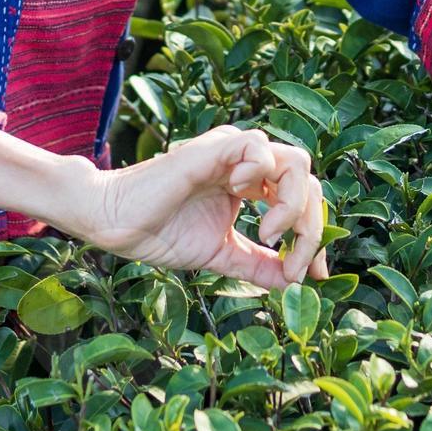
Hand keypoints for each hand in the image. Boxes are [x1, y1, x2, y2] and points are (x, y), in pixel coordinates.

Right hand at [74, 124, 329, 290]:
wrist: (117, 224)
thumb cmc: (160, 232)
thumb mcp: (220, 255)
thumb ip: (257, 264)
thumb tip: (294, 283)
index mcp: (248, 185)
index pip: (301, 200)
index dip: (314, 235)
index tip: (313, 272)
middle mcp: (246, 165)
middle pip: (307, 182)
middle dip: (310, 225)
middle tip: (292, 259)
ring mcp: (232, 153)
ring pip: (295, 162)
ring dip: (292, 204)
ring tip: (269, 233)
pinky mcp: (214, 148)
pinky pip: (258, 146)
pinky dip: (262, 176)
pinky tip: (243, 200)